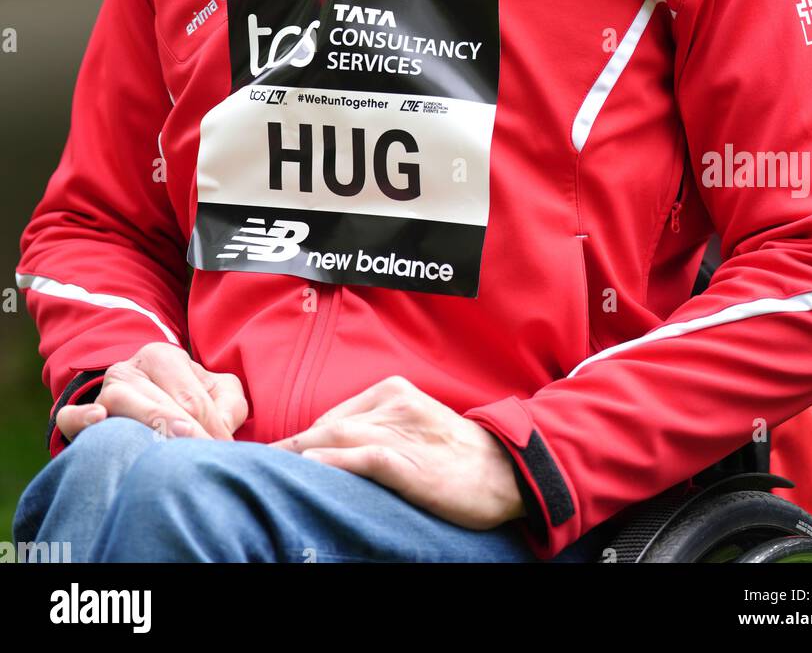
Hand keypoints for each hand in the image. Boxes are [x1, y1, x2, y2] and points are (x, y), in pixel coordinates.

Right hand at [55, 342, 248, 443]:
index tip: (227, 455)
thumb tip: (222, 429)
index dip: (213, 429)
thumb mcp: (213, 392)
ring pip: (123, 402)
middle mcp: (131, 369)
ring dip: (148, 422)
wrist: (140, 399)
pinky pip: (72, 415)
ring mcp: (103, 390)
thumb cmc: (184, 400)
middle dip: (188, 435)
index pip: (193, 398)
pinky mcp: (77, 413)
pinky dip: (81, 417)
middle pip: (162, 402)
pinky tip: (98, 418)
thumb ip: (228, 405)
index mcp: (163, 357)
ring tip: (171, 444)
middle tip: (206, 458)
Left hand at [268, 375, 526, 528]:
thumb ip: (383, 429)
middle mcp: (392, 405)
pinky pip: (360, 458)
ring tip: (264, 469)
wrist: (506, 470)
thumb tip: (339, 449)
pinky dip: (331, 461)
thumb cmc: (460, 456)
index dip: (302, 437)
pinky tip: (307, 468)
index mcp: (394, 392)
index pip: (334, 415)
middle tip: (252, 463)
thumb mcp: (419, 428)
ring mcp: (400, 431)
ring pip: (336, 437)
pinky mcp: (407, 461)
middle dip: (289, 445)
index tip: (274, 454)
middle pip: (327, 424)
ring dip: (297, 453)